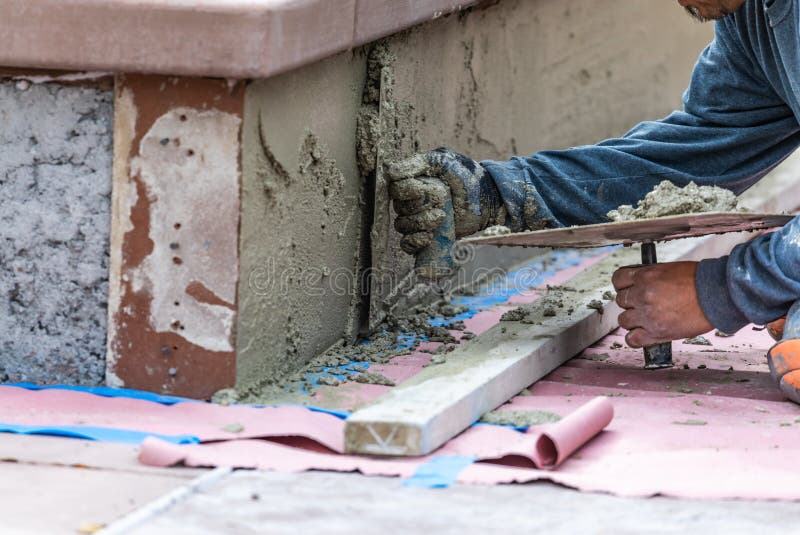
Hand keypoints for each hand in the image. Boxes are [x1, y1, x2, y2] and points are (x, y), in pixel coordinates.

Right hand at [386, 148, 505, 254]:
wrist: (488, 199)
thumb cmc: (467, 176)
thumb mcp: (443, 162)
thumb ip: (416, 164)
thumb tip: (390, 172)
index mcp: (413, 182)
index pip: (395, 188)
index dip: (405, 191)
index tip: (421, 189)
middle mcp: (412, 201)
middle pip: (399, 209)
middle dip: (418, 207)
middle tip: (440, 202)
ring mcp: (418, 220)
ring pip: (403, 226)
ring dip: (420, 223)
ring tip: (441, 217)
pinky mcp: (425, 238)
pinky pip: (407, 244)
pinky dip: (414, 241)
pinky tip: (427, 237)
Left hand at [612, 261, 712, 347]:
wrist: (718, 294)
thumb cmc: (700, 280)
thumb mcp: (670, 270)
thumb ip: (651, 278)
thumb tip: (640, 285)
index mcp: (645, 276)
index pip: (618, 280)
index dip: (623, 285)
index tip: (629, 288)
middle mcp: (642, 295)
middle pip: (621, 301)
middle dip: (631, 303)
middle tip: (645, 304)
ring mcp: (647, 314)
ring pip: (624, 320)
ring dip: (633, 320)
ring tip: (647, 318)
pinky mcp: (656, 332)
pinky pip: (632, 339)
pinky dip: (635, 338)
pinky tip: (643, 334)